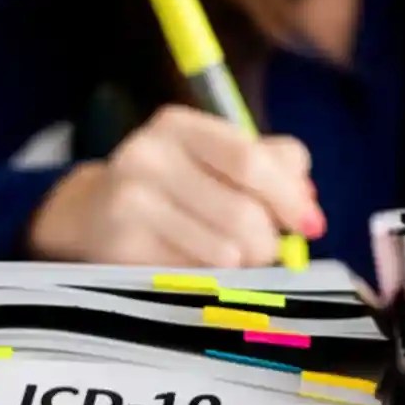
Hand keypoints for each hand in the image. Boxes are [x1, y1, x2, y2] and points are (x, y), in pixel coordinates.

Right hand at [28, 105, 324, 266]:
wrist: (92, 214)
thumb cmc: (178, 184)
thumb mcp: (219, 158)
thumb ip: (274, 165)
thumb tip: (308, 202)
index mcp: (178, 126)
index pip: (249, 161)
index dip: (288, 197)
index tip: (312, 225)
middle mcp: (147, 156)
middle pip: (242, 213)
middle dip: (269, 240)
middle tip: (270, 249)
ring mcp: (129, 203)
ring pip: (224, 251)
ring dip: (244, 263)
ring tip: (234, 255)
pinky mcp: (120, 249)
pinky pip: (196, 276)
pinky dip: (213, 278)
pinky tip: (201, 265)